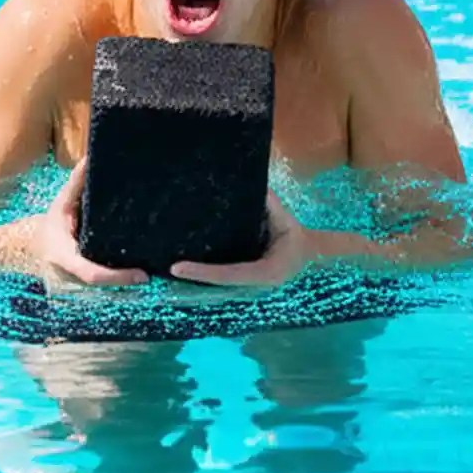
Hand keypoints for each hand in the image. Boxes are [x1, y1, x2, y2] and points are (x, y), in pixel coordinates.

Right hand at [34, 157, 148, 287]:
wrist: (35, 244)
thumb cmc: (53, 222)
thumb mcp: (60, 203)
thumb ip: (74, 184)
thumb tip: (90, 158)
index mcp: (66, 257)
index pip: (93, 274)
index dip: (117, 277)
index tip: (142, 275)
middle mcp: (77, 274)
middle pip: (106, 285)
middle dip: (130, 282)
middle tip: (159, 273)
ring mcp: (85, 281)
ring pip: (109, 288)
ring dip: (132, 284)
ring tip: (160, 273)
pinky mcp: (92, 279)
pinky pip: (110, 282)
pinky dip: (127, 279)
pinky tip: (149, 271)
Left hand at [170, 190, 310, 286]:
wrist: (306, 253)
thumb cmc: (294, 235)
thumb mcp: (286, 219)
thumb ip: (270, 203)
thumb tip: (251, 184)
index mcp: (266, 272)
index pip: (229, 274)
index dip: (203, 272)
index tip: (178, 268)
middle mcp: (253, 285)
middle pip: (217, 287)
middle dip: (192, 279)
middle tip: (166, 271)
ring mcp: (247, 286)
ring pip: (216, 288)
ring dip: (194, 281)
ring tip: (166, 272)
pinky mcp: (242, 282)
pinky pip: (220, 280)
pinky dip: (202, 275)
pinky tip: (182, 268)